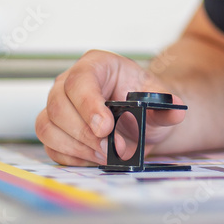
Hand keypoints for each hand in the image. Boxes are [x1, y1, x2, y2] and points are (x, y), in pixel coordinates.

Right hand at [35, 49, 186, 165]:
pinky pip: (51, 146)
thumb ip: (167, 106)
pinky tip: (95, 158)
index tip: (105, 127)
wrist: (143, 119)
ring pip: (48, 127)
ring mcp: (58, 106)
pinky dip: (72, 157)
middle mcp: (70, 82)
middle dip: (84, 132)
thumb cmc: (146, 103)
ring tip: (105, 155)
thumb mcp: (161, 101)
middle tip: (109, 147)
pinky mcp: (55, 129)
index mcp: (97, 64)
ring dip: (76, 147)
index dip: (88, 105)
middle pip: (59, 105)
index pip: (80, 80)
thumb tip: (176, 110)